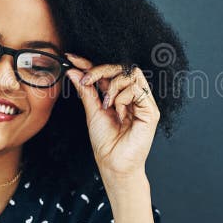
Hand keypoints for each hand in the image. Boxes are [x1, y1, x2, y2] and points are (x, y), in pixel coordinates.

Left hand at [64, 53, 159, 178]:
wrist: (113, 164)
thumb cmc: (105, 143)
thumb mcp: (92, 112)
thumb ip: (86, 91)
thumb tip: (73, 72)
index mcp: (117, 95)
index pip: (106, 72)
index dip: (89, 63)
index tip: (71, 58)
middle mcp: (132, 96)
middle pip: (121, 67)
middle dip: (101, 70)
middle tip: (87, 80)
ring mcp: (142, 102)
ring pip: (130, 74)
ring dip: (113, 86)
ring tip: (107, 104)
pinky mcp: (151, 110)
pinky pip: (137, 89)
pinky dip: (123, 98)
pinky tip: (119, 112)